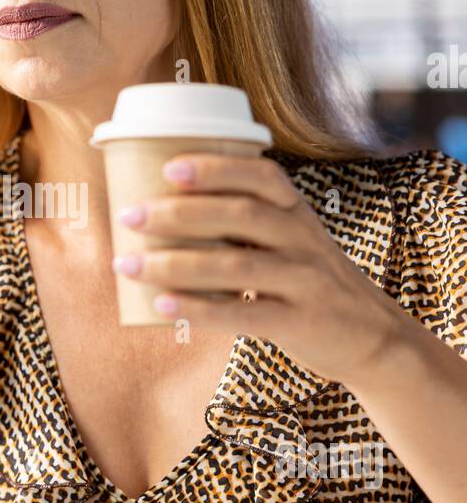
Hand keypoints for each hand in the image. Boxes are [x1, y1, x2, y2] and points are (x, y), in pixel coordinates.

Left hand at [110, 153, 408, 389]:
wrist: (374, 336)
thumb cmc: (310, 282)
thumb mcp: (291, 240)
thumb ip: (244, 225)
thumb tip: (160, 212)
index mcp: (296, 212)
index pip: (261, 175)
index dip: (216, 167)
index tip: (169, 166)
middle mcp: (302, 239)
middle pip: (239, 215)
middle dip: (178, 213)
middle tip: (129, 215)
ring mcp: (303, 280)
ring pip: (234, 266)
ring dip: (175, 263)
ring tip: (128, 264)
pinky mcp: (299, 322)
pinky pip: (242, 314)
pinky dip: (198, 309)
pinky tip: (161, 306)